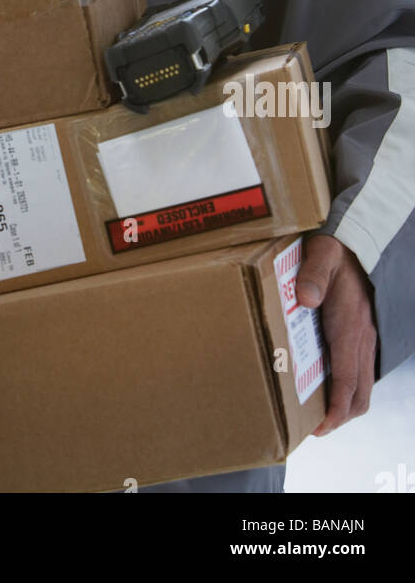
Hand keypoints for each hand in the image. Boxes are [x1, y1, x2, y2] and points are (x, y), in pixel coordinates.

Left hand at [295, 233, 377, 435]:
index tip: (319, 428)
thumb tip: (305, 299)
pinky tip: (327, 383)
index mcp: (350, 327)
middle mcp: (363, 338)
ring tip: (318, 412)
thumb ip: (311, 275)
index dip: (335, 410)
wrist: (357, 241)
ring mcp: (366, 337)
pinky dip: (348, 387)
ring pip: (363, 385)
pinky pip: (360, 370)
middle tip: (314, 427)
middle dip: (341, 416)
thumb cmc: (334, 250)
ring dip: (345, 404)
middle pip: (359, 394)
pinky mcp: (363, 334)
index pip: (347, 380)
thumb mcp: (320, 256)